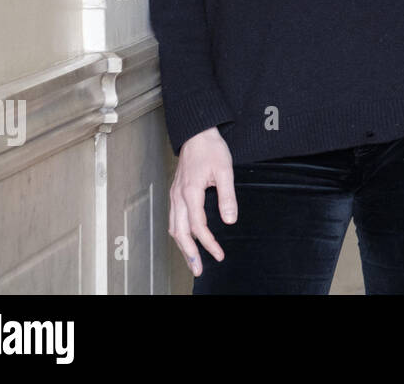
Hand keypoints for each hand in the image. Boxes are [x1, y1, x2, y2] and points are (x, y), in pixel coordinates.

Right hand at [168, 126, 236, 276]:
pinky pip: (173, 219)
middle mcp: (178, 196)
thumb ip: (227, 196)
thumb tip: (230, 219)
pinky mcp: (175, 193)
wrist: (197, 133)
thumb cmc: (211, 149)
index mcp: (190, 191)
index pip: (198, 225)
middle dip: (189, 253)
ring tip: (192, 261)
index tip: (219, 254)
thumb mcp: (225, 170)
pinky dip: (178, 234)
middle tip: (199, 270)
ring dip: (182, 246)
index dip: (208, 243)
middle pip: (180, 232)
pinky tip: (185, 240)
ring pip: (174, 227)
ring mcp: (174, 195)